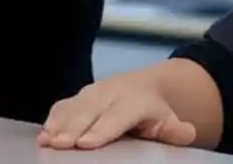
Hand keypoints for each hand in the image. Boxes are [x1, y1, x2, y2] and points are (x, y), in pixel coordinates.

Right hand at [38, 72, 196, 150]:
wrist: (141, 87)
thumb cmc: (153, 112)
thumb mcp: (169, 121)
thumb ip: (175, 130)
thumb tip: (188, 132)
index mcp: (134, 100)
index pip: (117, 116)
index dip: (101, 130)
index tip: (86, 143)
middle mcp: (109, 93)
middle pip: (89, 111)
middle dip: (73, 128)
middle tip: (61, 144)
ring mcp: (90, 93)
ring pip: (72, 107)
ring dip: (57, 124)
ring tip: (46, 142)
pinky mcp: (77, 97)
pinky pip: (62, 107)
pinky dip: (51, 120)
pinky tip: (43, 136)